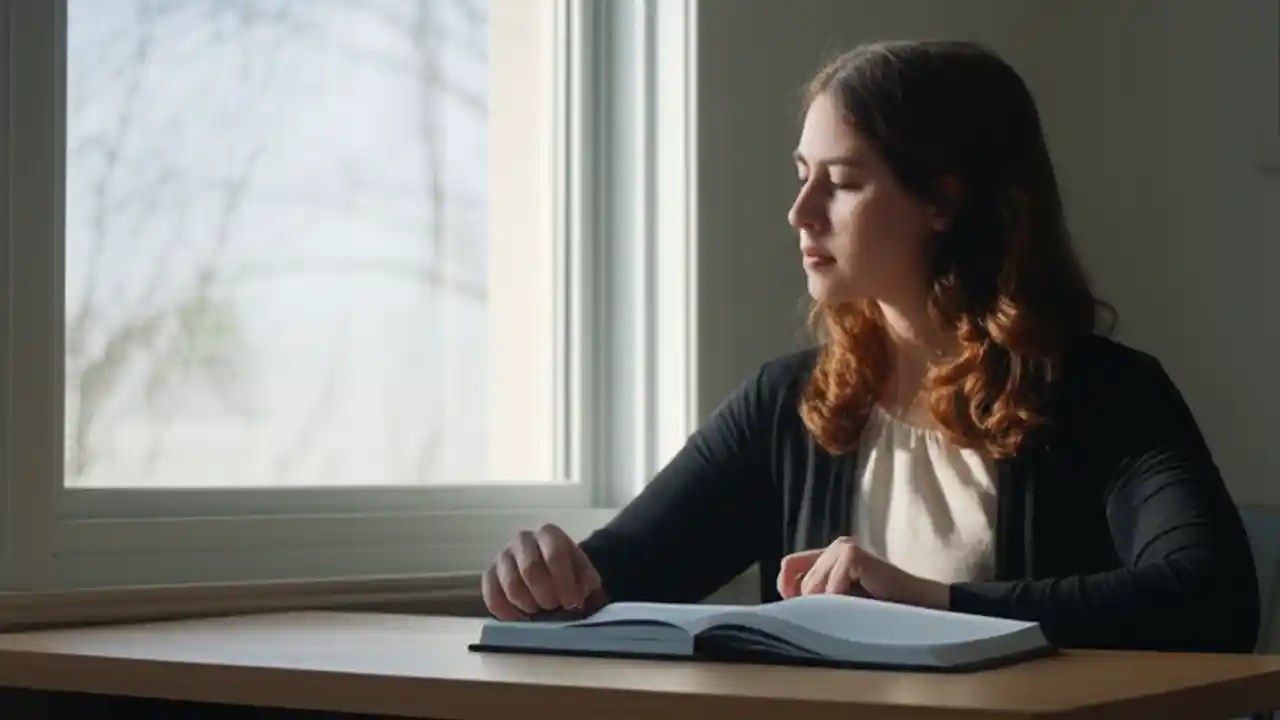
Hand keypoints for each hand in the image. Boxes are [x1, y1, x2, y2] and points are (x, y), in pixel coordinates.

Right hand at [482, 523, 605, 620]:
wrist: (551, 577)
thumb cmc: (570, 577)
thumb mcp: (586, 577)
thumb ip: (587, 583)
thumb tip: (580, 593)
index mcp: (549, 534)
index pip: (554, 553)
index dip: (564, 582)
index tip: (572, 602)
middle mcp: (523, 540)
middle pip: (530, 568)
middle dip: (545, 595)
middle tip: (554, 607)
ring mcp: (502, 557)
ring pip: (510, 585)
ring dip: (528, 605)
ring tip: (540, 611)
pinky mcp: (489, 576)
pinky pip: (492, 596)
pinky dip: (507, 613)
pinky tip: (521, 619)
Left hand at [776, 536, 949, 609]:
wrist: (919, 605)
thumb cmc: (883, 607)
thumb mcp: (843, 601)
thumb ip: (819, 595)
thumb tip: (788, 602)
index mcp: (829, 556)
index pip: (789, 566)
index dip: (787, 589)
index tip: (800, 609)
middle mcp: (835, 547)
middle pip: (803, 583)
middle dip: (818, 605)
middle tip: (847, 613)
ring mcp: (843, 547)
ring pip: (814, 587)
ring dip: (832, 606)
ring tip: (856, 608)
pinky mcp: (853, 553)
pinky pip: (831, 586)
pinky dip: (842, 601)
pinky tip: (861, 604)